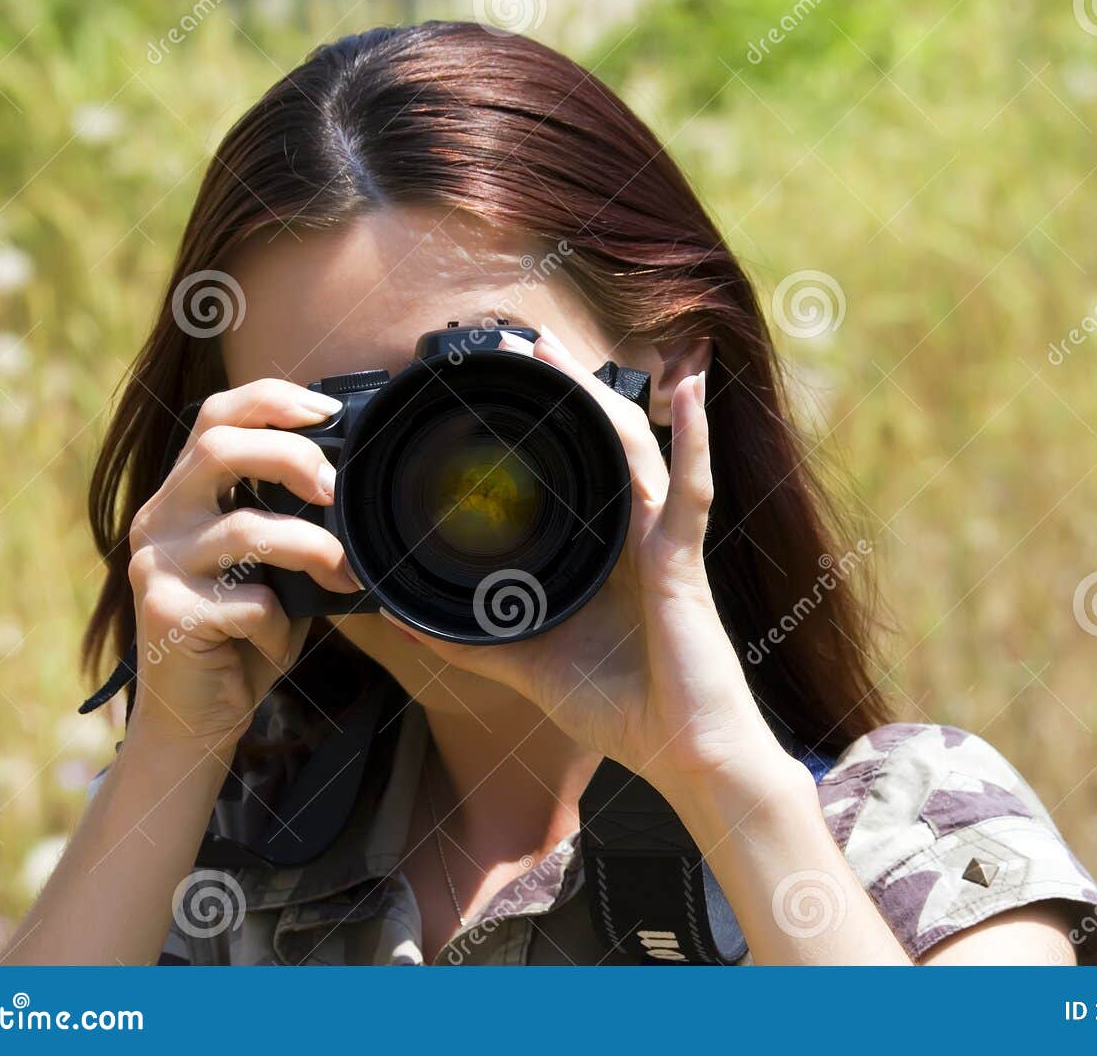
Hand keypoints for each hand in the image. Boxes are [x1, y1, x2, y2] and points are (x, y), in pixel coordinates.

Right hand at [124, 379, 360, 754]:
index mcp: (184, 496)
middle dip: (291, 457)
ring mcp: (155, 565)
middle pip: (220, 448)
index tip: (328, 411)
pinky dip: (281, 624)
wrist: (195, 719)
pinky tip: (277, 643)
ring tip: (341, 574)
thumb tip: (355, 488)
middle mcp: (158, 519)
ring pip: (246, 530)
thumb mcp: (271, 568)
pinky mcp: (164, 614)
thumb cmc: (242, 636)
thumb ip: (293, 523)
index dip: (271, 401)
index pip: (214, 417)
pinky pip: (249, 603)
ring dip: (311, 549)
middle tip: (334, 488)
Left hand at [383, 327, 793, 791]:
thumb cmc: (627, 712)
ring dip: (601, 394)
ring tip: (561, 353)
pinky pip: (690, 490)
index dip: (546, 422)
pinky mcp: (684, 563)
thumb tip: (404, 621)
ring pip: (635, 449)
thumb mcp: (531, 667)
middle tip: (522, 340)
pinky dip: (692, 437)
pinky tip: (689, 390)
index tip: (505, 383)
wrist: (687, 757)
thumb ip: (473, 642)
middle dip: (565, 387)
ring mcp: (663, 543)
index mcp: (603, 555)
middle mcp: (635, 536)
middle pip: (603, 441)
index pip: (575, 469)